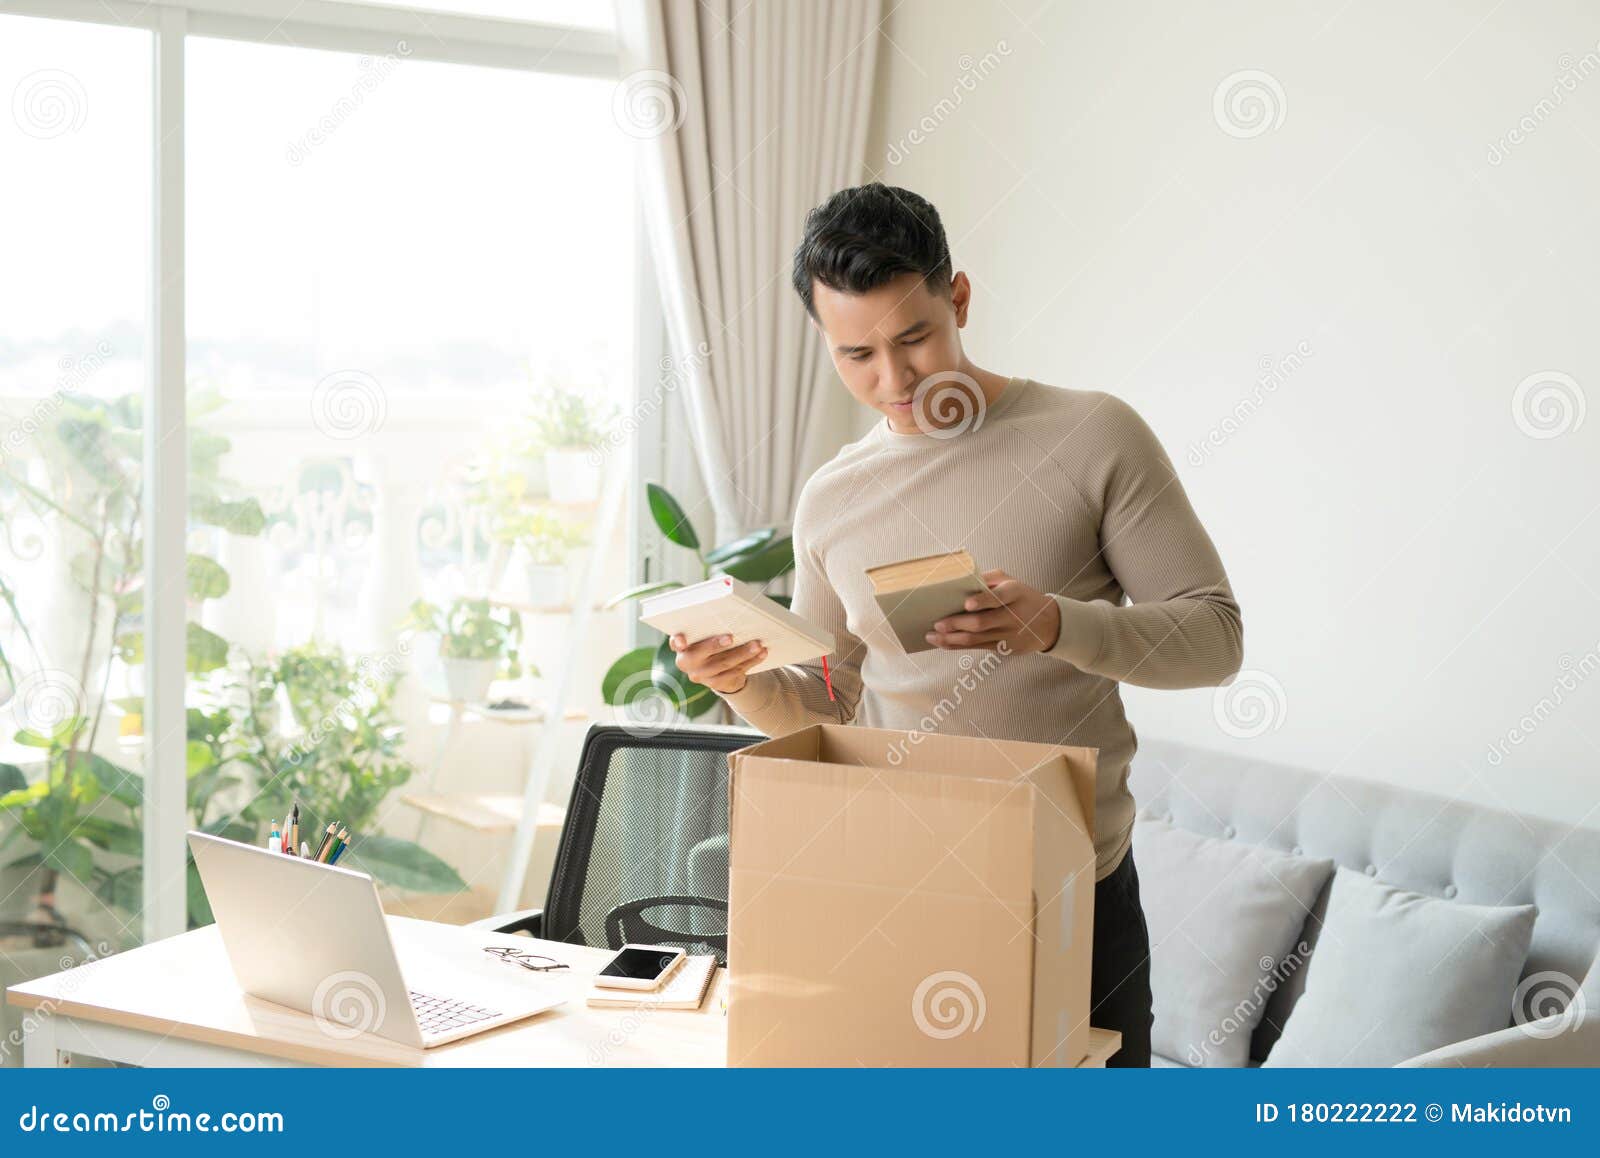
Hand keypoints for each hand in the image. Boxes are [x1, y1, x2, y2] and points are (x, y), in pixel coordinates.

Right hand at [669, 632, 768, 693]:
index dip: (678, 642)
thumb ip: (709, 628)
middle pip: (703, 654)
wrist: (716, 670)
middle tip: (731, 637)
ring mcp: (700, 675)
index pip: (676, 642)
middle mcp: (687, 662)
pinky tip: (761, 653)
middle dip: (717, 645)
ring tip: (757, 644)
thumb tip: (731, 616)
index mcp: (681, 646)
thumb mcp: (704, 635)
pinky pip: (735, 672)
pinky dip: (751, 661)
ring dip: (743, 653)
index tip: (682, 640)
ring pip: (723, 664)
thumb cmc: (710, 643)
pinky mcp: (716, 683)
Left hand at [925, 568, 1061, 654]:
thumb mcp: (1011, 581)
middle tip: (938, 623)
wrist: (1049, 623)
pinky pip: (977, 647)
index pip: (998, 598)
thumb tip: (960, 579)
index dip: (982, 601)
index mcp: (1014, 593)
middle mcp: (1012, 616)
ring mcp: (1008, 634)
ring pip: (976, 639)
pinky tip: (943, 642)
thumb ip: (988, 579)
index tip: (967, 604)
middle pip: (982, 623)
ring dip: (951, 639)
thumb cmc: (1022, 597)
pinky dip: (958, 646)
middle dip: (957, 624)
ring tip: (932, 636)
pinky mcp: (1004, 648)